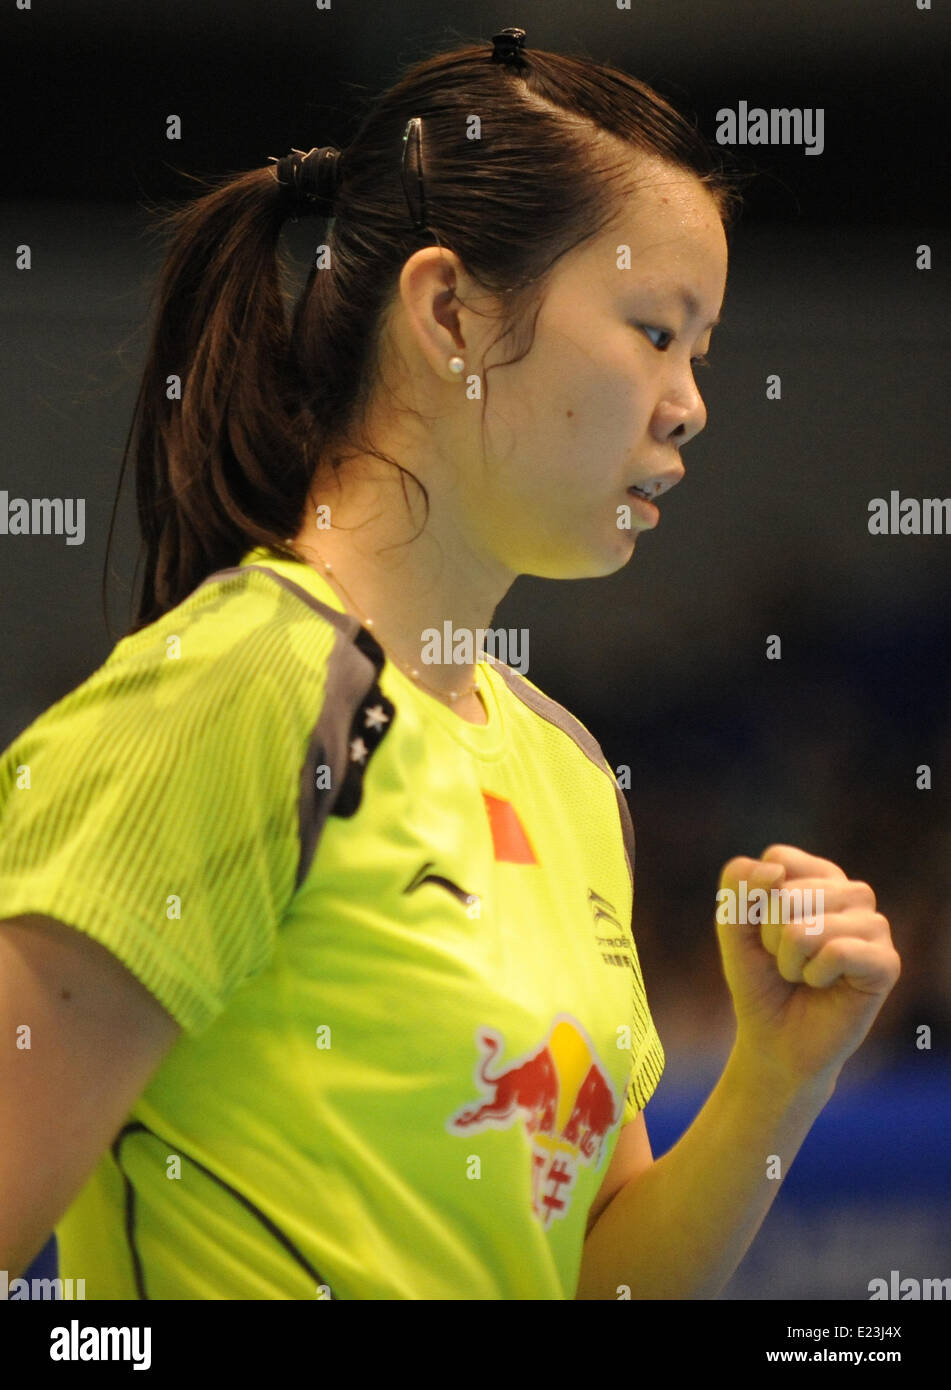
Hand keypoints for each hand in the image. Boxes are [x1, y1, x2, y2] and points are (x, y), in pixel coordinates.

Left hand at [715, 844, 900, 1090]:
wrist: (775, 1041)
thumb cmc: (759, 980)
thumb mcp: (733, 928)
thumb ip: (738, 888)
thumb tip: (774, 871)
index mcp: (819, 875)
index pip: (777, 861)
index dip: (755, 903)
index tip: (764, 932)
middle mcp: (852, 893)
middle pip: (788, 894)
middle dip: (770, 938)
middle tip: (785, 962)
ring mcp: (874, 925)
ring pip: (809, 926)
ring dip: (790, 960)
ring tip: (803, 975)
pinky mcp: (886, 962)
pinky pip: (837, 952)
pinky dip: (815, 975)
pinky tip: (824, 986)